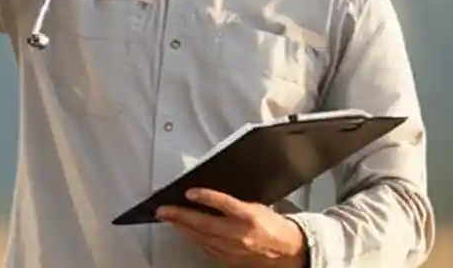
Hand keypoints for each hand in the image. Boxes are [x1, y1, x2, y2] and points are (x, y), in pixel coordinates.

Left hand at [158, 189, 306, 266]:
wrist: (289, 250)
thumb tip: (207, 195)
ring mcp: (234, 249)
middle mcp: (240, 234)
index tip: (189, 192)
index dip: (205, 197)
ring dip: (182, 228)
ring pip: (201, 238)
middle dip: (180, 216)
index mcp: (249, 216)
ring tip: (168, 219)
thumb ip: (233, 202)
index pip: (224, 203)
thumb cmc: (273, 226)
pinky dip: (194, 239)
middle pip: (204, 223)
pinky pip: (207, 248)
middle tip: (163, 210)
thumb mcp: (256, 206)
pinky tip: (185, 233)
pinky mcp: (231, 260)